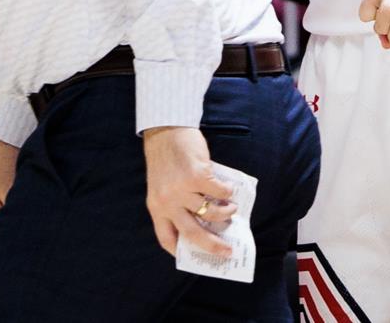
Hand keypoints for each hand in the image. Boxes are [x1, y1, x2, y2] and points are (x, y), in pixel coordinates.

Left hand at [141, 126, 235, 257]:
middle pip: (193, 233)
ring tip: (232, 209)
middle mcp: (167, 203)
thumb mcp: (164, 186)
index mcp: (156, 208)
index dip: (180, 250)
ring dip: (226, 213)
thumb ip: (178, 202)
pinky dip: (228, 192)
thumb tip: (207, 218)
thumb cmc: (167, 160)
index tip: (194, 255)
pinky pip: (219, 191)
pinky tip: (231, 190)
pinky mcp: (196, 175)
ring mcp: (182, 190)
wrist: (166, 133)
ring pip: (210, 212)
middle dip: (213, 246)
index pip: (166, 238)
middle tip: (227, 251)